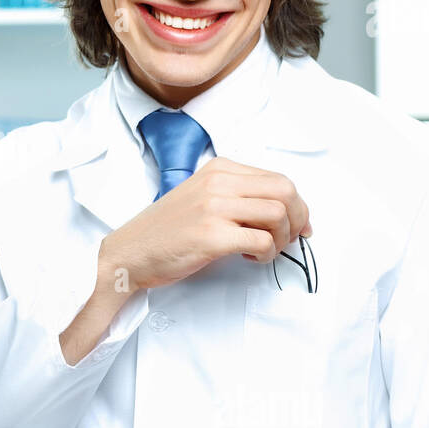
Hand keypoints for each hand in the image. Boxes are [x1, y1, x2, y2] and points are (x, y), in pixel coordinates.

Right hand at [97, 156, 312, 293]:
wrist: (130, 253)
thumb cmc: (166, 231)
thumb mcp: (201, 196)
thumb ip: (237, 195)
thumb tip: (285, 210)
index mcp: (218, 169)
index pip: (277, 178)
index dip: (297, 205)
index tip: (298, 225)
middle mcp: (217, 183)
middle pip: (285, 191)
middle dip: (297, 219)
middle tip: (289, 239)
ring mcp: (213, 208)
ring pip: (278, 214)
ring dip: (282, 239)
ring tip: (264, 250)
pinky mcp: (211, 235)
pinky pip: (262, 241)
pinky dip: (266, 254)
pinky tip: (248, 258)